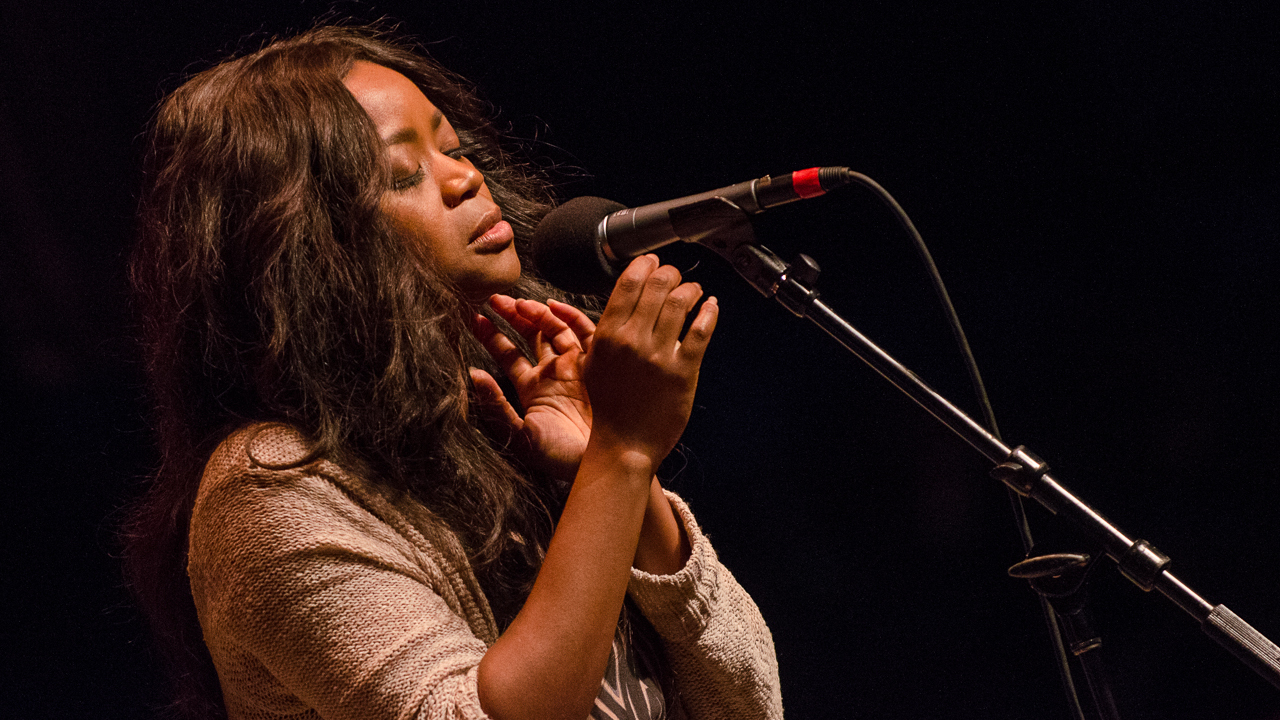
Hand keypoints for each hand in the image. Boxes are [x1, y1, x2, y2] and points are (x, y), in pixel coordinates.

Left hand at [471, 294, 596, 479]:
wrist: (603, 466)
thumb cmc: (561, 459)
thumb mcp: (521, 437)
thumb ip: (496, 407)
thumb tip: (473, 374)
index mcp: (533, 389)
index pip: (508, 355)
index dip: (492, 336)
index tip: (475, 317)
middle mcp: (554, 373)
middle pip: (531, 335)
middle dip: (513, 315)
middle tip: (495, 298)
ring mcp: (578, 366)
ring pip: (556, 329)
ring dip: (538, 313)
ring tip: (520, 303)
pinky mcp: (600, 364)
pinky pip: (586, 334)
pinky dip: (571, 317)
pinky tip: (554, 306)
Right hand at [582, 255, 717, 466]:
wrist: (624, 443)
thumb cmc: (608, 405)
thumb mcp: (593, 362)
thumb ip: (606, 329)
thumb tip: (625, 297)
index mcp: (607, 336)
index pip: (628, 283)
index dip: (645, 265)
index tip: (652, 261)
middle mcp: (632, 341)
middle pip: (657, 286)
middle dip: (670, 273)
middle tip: (674, 275)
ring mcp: (659, 356)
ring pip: (681, 302)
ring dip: (691, 289)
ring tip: (694, 290)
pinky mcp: (683, 371)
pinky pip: (701, 330)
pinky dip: (709, 311)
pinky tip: (710, 306)